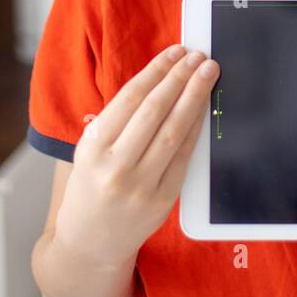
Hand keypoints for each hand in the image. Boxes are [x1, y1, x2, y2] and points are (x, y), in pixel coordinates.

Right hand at [52, 44, 219, 268]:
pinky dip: (196, 127)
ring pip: (174, 131)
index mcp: (92, 147)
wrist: (90, 242)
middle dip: (180, 78)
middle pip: (155, 110)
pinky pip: (185, 155)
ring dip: (195, 97)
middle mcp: (115, 166)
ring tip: (208, 73)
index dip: (157, 71)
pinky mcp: (162, 199)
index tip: (175, 53)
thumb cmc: (91, 186)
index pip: (130, 98)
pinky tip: (205, 107)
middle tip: (198, 56)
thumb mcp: (88, 150)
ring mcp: (141, 185)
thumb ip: (116, 119)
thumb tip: (158, 77)